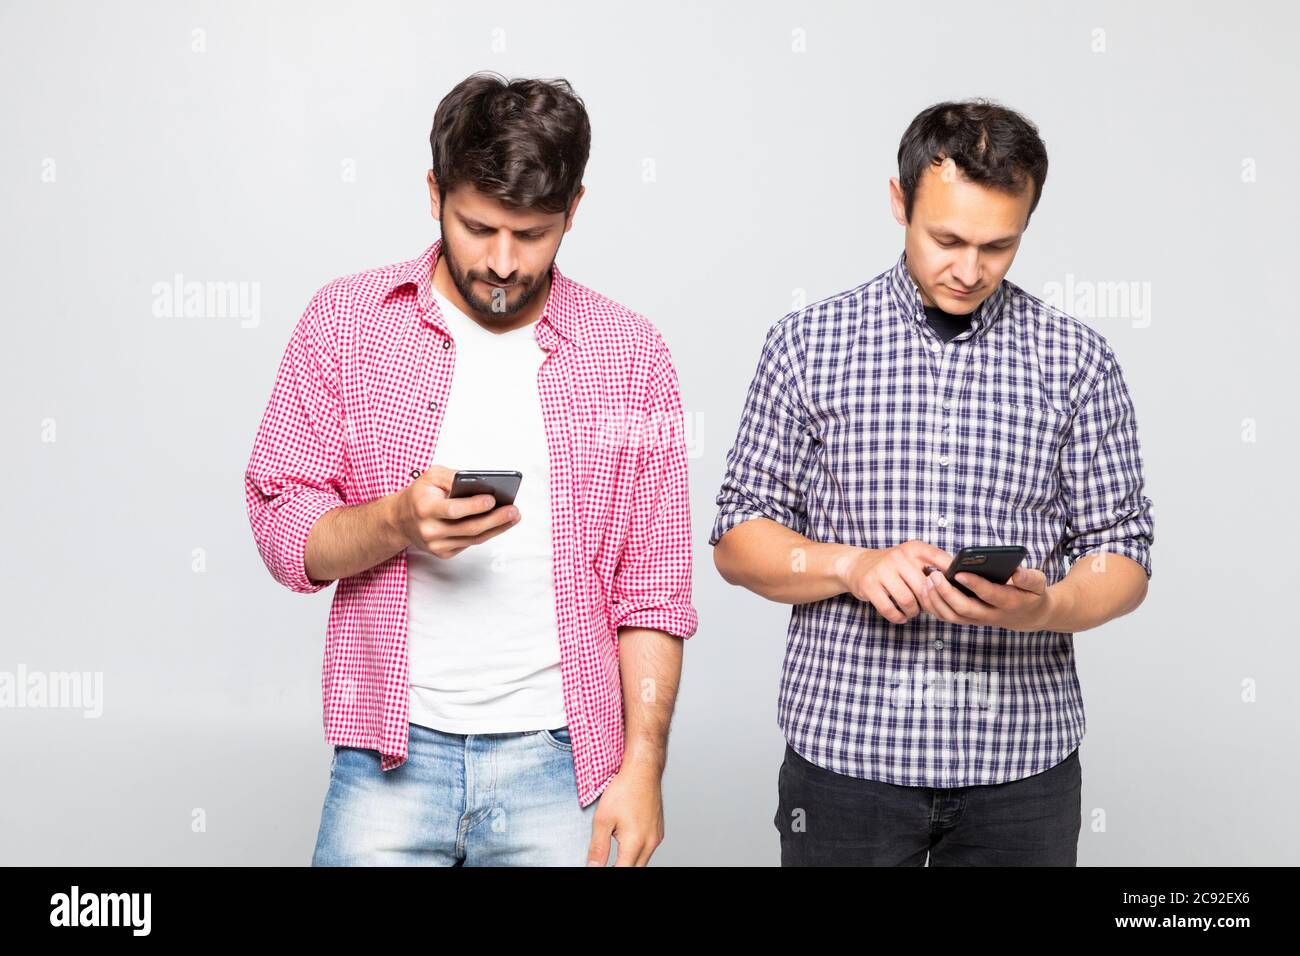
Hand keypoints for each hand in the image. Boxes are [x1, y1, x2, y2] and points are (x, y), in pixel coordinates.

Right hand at [389, 464, 519, 558]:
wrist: (400, 519)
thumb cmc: (420, 494)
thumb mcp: (431, 477)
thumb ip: (454, 477)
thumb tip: (483, 483)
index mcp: (425, 508)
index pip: (453, 510)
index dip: (474, 506)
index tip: (493, 499)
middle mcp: (430, 530)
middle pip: (468, 528)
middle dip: (494, 519)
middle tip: (514, 510)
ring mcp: (436, 545)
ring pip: (473, 539)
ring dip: (497, 528)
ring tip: (513, 516)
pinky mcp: (443, 553)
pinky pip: (470, 544)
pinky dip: (487, 533)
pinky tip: (501, 523)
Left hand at [586, 759, 663, 866]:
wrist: (643, 770)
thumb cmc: (624, 790)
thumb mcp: (603, 819)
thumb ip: (598, 847)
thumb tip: (593, 867)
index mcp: (635, 843)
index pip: (622, 872)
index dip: (609, 872)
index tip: (599, 867)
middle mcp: (650, 843)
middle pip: (635, 870)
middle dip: (620, 869)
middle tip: (605, 863)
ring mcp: (657, 837)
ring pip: (643, 862)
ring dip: (629, 863)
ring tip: (616, 857)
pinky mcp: (659, 831)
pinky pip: (648, 850)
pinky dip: (638, 853)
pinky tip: (627, 845)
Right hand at [837, 539, 954, 623]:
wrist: (858, 565)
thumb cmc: (893, 567)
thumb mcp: (912, 558)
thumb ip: (933, 568)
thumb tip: (957, 588)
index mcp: (915, 548)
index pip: (941, 560)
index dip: (951, 577)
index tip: (954, 590)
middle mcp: (899, 556)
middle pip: (925, 588)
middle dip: (929, 603)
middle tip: (928, 608)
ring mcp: (882, 570)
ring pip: (908, 601)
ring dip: (913, 612)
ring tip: (913, 611)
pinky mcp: (869, 585)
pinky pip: (890, 609)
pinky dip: (898, 617)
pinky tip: (901, 615)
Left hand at [922, 564, 1054, 631]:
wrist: (1028, 616)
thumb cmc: (1030, 593)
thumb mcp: (1038, 583)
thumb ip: (1029, 578)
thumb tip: (1016, 572)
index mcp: (1009, 603)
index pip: (989, 595)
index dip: (974, 584)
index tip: (958, 573)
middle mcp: (992, 615)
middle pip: (965, 608)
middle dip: (946, 592)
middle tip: (934, 575)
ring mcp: (978, 620)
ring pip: (953, 616)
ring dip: (936, 600)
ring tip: (927, 581)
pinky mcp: (969, 620)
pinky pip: (948, 617)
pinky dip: (934, 606)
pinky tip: (926, 589)